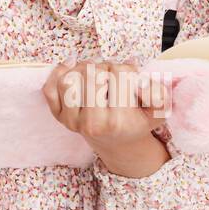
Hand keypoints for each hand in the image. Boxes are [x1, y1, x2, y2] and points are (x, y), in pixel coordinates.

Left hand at [42, 59, 168, 148]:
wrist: (118, 141)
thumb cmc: (137, 120)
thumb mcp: (158, 111)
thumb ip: (158, 95)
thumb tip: (139, 83)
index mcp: (117, 122)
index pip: (119, 73)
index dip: (127, 69)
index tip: (130, 80)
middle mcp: (91, 124)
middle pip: (92, 73)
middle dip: (105, 68)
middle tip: (112, 78)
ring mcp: (71, 121)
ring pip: (69, 79)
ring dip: (83, 68)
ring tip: (95, 75)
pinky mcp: (58, 115)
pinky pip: (49, 88)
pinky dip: (59, 73)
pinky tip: (73, 69)